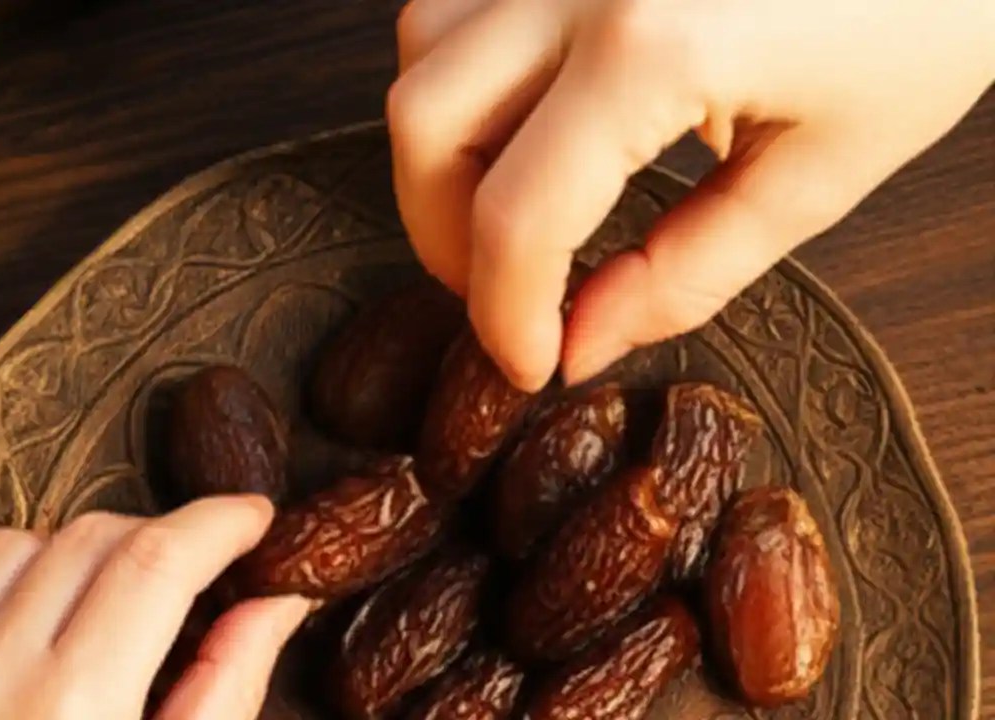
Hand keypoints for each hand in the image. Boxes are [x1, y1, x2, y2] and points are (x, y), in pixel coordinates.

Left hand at [0, 496, 307, 719]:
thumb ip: (223, 693)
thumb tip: (276, 604)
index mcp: (74, 709)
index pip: (158, 560)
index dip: (218, 523)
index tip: (250, 520)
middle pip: (91, 538)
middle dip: (155, 541)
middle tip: (188, 579)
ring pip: (11, 545)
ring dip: (68, 561)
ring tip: (96, 616)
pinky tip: (11, 638)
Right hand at [389, 0, 994, 390]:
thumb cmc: (927, 13)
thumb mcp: (821, 172)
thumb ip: (683, 273)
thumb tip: (580, 341)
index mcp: (656, 43)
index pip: (516, 214)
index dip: (504, 312)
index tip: (530, 361)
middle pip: (426, 124)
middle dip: (444, 236)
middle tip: (509, 293)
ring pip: (421, 49)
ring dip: (444, 148)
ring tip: (514, 203)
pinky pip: (460, 0)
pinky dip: (464, 72)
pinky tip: (525, 115)